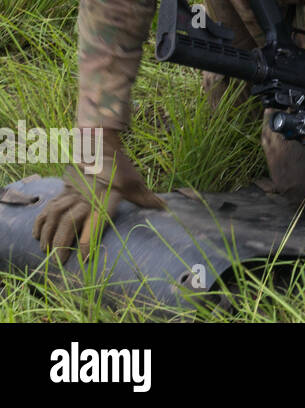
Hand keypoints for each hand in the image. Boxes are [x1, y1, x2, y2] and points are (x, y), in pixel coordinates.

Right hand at [33, 129, 165, 263]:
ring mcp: (70, 194)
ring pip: (54, 217)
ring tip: (46, 252)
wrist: (98, 144)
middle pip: (68, 224)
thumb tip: (165, 209)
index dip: (87, 243)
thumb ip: (146, 198)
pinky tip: (37, 235)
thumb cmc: (119, 165)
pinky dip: (40, 223)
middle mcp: (84, 199)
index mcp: (103, 199)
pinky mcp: (62, 191)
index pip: (94, 225)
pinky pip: (47, 208)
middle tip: (59, 263)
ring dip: (48, 236)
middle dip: (62, 245)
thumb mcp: (134, 182)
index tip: (83, 259)